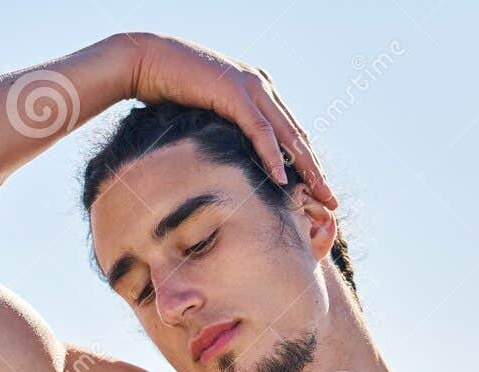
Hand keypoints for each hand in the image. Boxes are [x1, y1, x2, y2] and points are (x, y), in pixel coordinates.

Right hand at [121, 33, 337, 208]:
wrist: (146, 62)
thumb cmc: (170, 90)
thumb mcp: (207, 115)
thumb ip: (226, 131)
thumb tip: (232, 162)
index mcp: (259, 91)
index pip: (291, 133)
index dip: (307, 163)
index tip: (318, 191)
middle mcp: (262, 87)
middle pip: (298, 137)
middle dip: (317, 172)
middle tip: (332, 201)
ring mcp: (251, 88)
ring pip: (287, 135)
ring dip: (307, 169)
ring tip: (320, 196)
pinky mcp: (235, 94)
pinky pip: (260, 131)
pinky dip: (272, 156)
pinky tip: (283, 179)